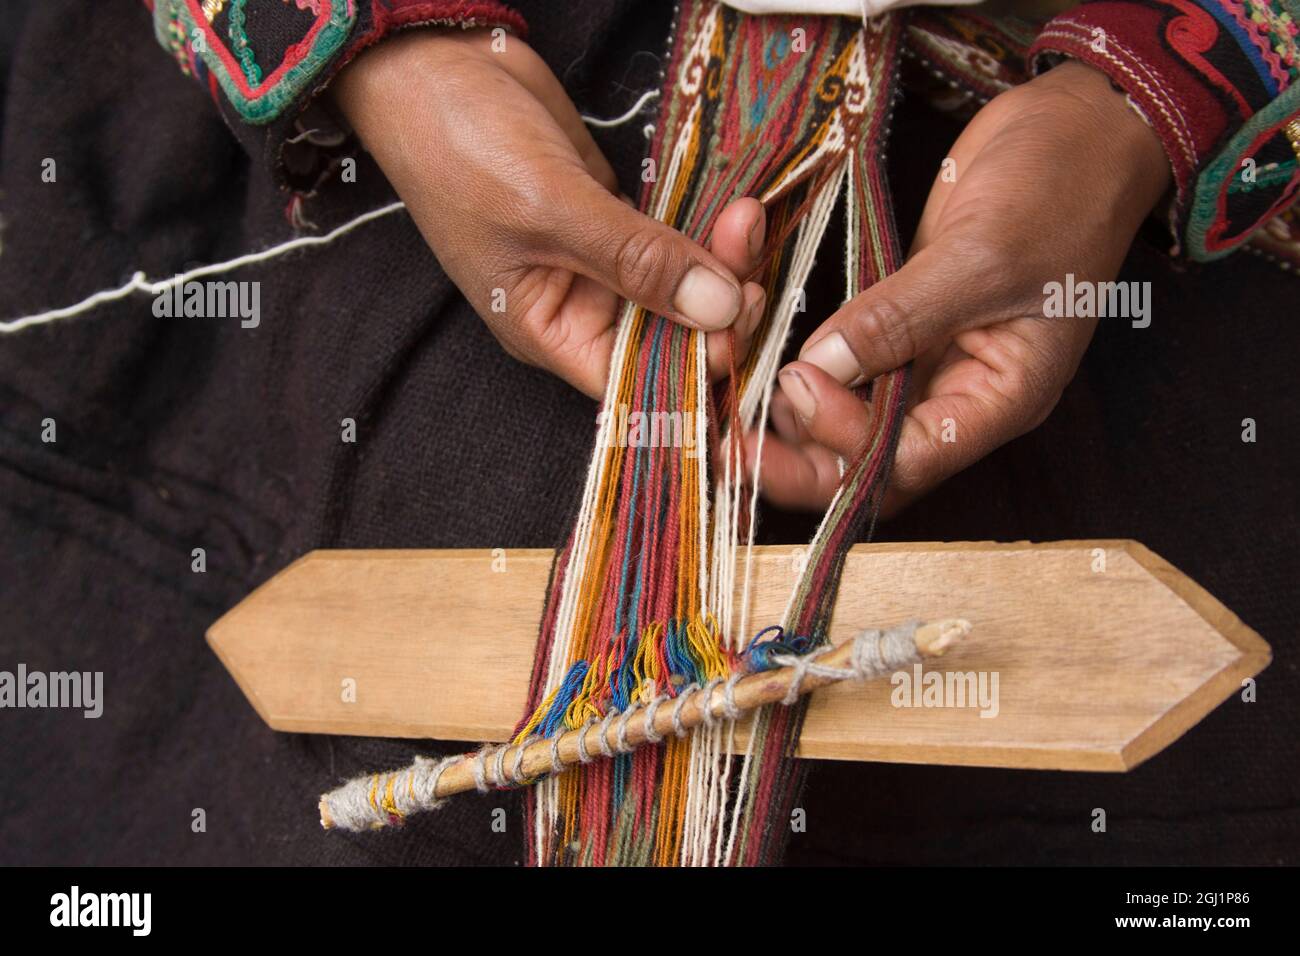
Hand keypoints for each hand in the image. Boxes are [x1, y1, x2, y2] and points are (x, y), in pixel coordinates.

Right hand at [332, 29, 766, 398]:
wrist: (439, 68)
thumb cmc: (463, 149)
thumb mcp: (552, 210)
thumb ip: (637, 262)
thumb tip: (717, 309)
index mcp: (550, 331)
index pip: (636, 379)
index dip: (692, 367)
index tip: (739, 326)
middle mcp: (580, 307)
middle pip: (668, 334)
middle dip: (716, 306)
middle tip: (747, 256)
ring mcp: (602, 261)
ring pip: (680, 286)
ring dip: (720, 262)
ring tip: (746, 218)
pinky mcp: (619, 217)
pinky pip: (675, 241)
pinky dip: (706, 231)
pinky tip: (737, 211)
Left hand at [748, 60, 1171, 510]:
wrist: (1077, 126)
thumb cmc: (1060, 188)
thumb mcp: (981, 255)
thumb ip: (900, 318)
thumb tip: (820, 368)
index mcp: (1000, 399)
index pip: (911, 460)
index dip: (846, 441)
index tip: (794, 385)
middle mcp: (961, 395)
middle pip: (870, 459)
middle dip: (800, 455)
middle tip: (728, 440)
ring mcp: (929, 361)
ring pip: (850, 418)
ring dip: (792, 413)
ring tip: (734, 388)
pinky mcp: (902, 324)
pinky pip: (846, 365)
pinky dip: (805, 365)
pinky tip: (758, 352)